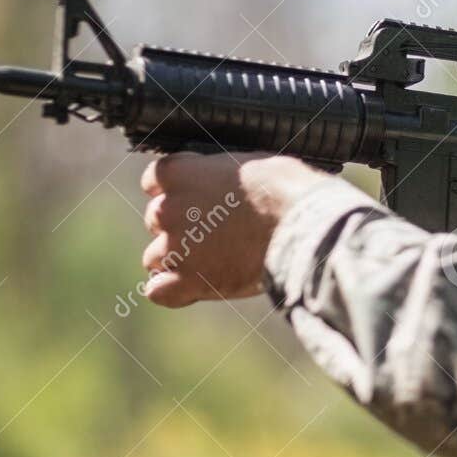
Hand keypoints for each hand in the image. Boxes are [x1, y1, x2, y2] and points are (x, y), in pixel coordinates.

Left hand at [139, 152, 330, 307]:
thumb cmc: (285, 190)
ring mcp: (176, 247)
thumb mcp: (248, 165)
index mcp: (181, 174)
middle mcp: (169, 209)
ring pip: (155, 257)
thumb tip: (221, 184)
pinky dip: (171, 291)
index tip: (194, 196)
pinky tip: (192, 287)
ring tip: (210, 262)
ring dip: (177, 259)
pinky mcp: (189, 281)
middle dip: (178, 224)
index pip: (154, 180)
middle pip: (155, 219)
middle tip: (212, 230)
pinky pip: (159, 291)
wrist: (302, 227)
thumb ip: (219, 177)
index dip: (174, 189)